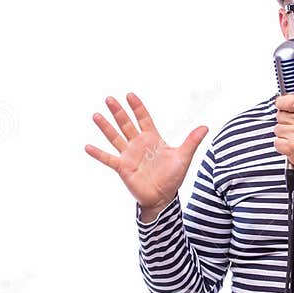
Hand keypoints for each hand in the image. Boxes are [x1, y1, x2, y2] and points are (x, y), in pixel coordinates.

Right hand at [85, 92, 207, 209]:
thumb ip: (192, 141)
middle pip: (126, 124)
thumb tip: (205, 127)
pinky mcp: (122, 167)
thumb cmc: (173, 177)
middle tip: (110, 99)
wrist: (163, 198)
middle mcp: (138, 144)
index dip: (137, 107)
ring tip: (96, 115)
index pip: (143, 118)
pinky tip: (88, 146)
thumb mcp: (183, 157)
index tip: (130, 95)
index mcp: (152, 138)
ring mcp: (129, 155)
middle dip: (118, 112)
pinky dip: (98, 154)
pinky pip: (108, 159)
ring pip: (115, 137)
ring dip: (106, 127)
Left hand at [274, 75, 293, 175]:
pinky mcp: (291, 148)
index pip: (288, 100)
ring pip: (277, 129)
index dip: (282, 103)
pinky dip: (282, 145)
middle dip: (285, 121)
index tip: (283, 106)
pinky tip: (292, 145)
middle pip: (280, 115)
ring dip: (283, 134)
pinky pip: (276, 142)